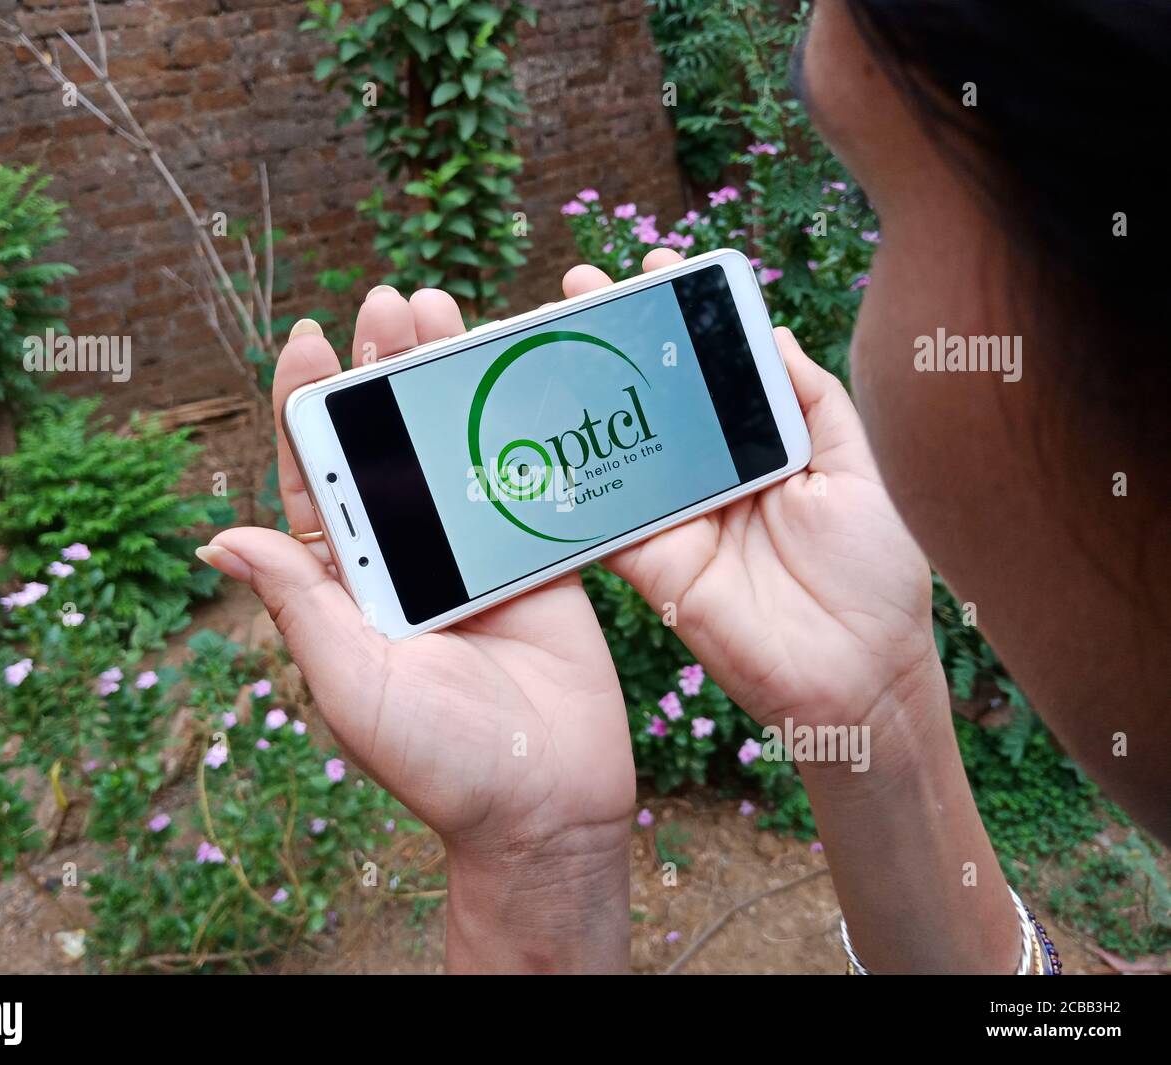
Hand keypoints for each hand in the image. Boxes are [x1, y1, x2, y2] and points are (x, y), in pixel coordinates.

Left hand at [198, 285, 634, 971]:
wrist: (547, 806)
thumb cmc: (441, 763)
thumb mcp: (352, 683)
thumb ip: (300, 604)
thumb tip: (218, 536)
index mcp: (348, 587)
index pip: (314, 483)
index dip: (306, 409)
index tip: (306, 339)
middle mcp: (403, 561)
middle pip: (383, 447)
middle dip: (378, 371)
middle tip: (385, 301)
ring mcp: (470, 557)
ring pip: (449, 449)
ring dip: (441, 378)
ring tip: (439, 307)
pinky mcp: (536, 562)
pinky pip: (520, 480)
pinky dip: (516, 423)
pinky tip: (513, 371)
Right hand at [565, 251, 943, 751]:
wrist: (861, 677)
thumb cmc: (878, 574)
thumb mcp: (861, 468)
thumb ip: (811, 401)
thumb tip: (770, 330)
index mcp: (761, 446)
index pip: (712, 370)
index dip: (683, 319)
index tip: (657, 266)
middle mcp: (713, 475)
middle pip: (653, 398)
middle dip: (612, 340)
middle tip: (575, 288)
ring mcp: (678, 518)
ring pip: (618, 445)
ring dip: (575, 394)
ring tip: (538, 336)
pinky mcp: (653, 565)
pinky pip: (604, 515)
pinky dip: (568, 476)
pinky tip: (534, 425)